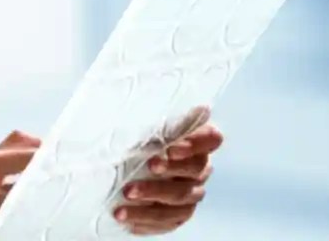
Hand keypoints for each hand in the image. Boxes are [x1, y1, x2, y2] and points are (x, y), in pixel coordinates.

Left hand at [112, 117, 224, 235]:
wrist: (117, 168)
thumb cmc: (131, 137)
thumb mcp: (139, 123)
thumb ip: (153, 117)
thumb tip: (179, 107)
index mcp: (196, 140)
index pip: (211, 138)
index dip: (196, 143)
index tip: (172, 147)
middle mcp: (199, 168)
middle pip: (195, 170)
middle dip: (171, 169)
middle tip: (149, 166)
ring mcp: (191, 193)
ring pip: (181, 197)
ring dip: (153, 195)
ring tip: (127, 194)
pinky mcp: (177, 215)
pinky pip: (168, 221)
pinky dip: (146, 220)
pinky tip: (126, 218)